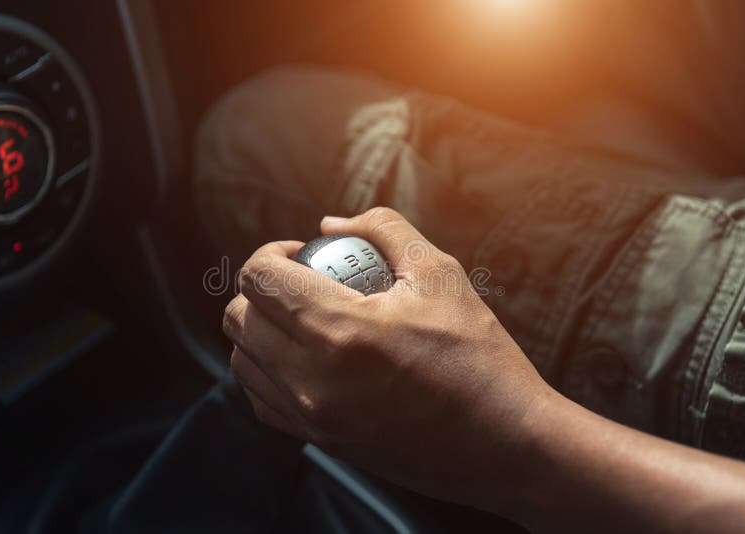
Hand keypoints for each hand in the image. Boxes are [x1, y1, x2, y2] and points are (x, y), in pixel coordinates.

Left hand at [222, 207, 549, 508]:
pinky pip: (263, 401)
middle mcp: (312, 379)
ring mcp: (313, 417)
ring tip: (300, 320)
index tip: (300, 252)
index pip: (258, 278)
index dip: (270, 252)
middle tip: (300, 282)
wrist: (506, 444)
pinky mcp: (321, 442)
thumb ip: (383, 231)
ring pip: (243, 363)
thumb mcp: (440, 274)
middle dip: (260, 288)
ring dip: (259, 330)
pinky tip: (305, 359)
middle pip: (239, 319)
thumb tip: (331, 222)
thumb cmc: (479, 358)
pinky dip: (268, 372)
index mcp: (339, 331)